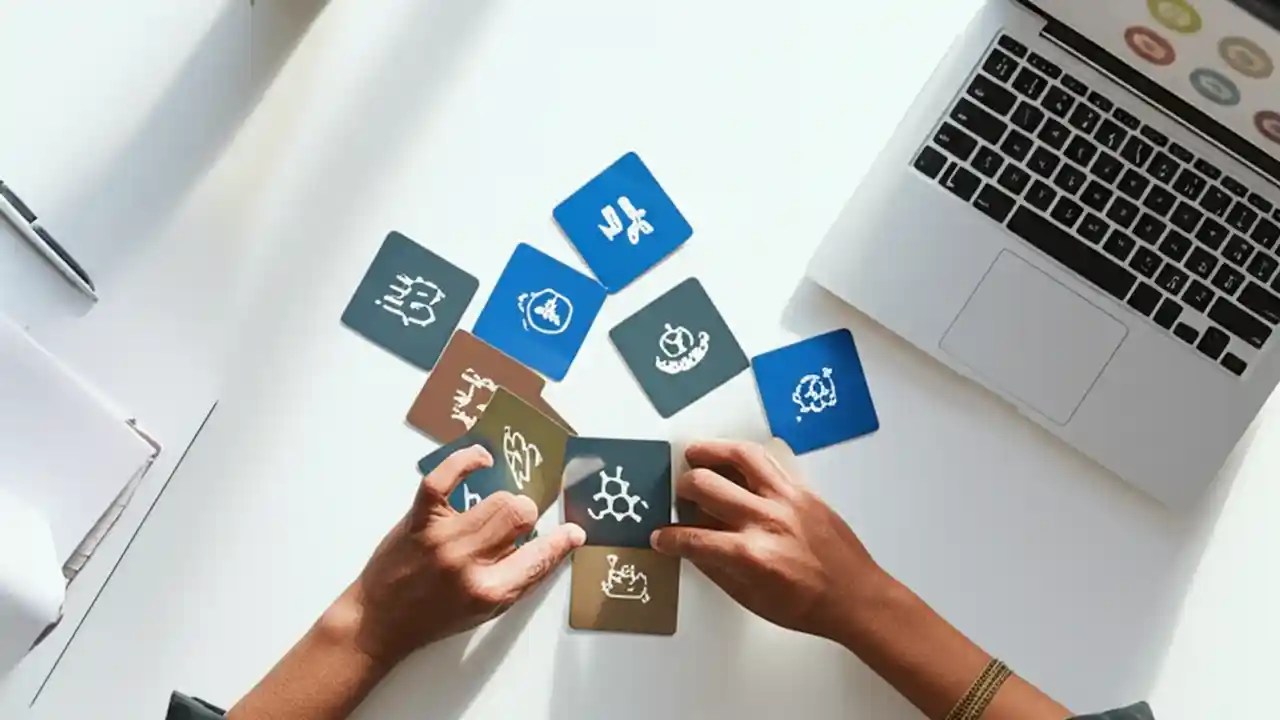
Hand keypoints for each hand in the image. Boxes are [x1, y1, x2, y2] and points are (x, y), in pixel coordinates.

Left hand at [333, 445, 584, 665]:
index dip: (563, 541)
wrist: (380, 621)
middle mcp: (468, 564)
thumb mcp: (486, 611)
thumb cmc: (434, 616)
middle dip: (526, 515)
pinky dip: (466, 461)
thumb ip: (520, 579)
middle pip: (519, 516)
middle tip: (517, 523)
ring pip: (496, 499)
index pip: (540, 558)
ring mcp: (442, 538)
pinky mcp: (419, 519)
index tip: (574, 531)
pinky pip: (444, 478)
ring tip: (495, 508)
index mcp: (490, 591)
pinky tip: (482, 460)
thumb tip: (551, 546)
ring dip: (503, 500)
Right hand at [650, 439, 884, 644]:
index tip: (660, 536)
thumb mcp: (751, 598)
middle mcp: (765, 520)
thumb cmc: (807, 605)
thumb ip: (717, 567)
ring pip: (739, 456)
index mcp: (751, 555)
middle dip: (683, 489)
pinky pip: (767, 461)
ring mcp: (786, 500)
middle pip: (707, 486)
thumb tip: (693, 546)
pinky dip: (743, 454)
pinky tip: (731, 457)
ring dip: (709, 452)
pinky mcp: (802, 490)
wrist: (855, 596)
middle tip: (679, 495)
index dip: (669, 537)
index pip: (693, 538)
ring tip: (693, 454)